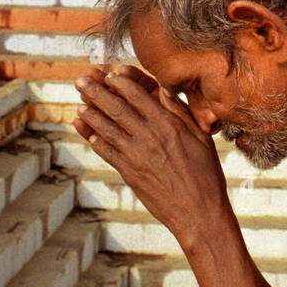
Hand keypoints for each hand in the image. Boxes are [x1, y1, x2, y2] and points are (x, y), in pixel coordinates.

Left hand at [74, 69, 229, 245]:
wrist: (199, 213)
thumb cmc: (206, 174)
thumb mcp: (200, 137)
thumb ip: (180, 112)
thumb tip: (165, 90)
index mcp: (169, 124)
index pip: (138, 96)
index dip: (120, 82)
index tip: (108, 73)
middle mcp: (149, 137)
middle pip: (117, 108)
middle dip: (97, 92)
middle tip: (81, 81)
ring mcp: (137, 156)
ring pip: (108, 129)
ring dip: (91, 115)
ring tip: (80, 105)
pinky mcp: (130, 174)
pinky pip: (109, 153)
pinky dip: (97, 142)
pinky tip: (89, 134)